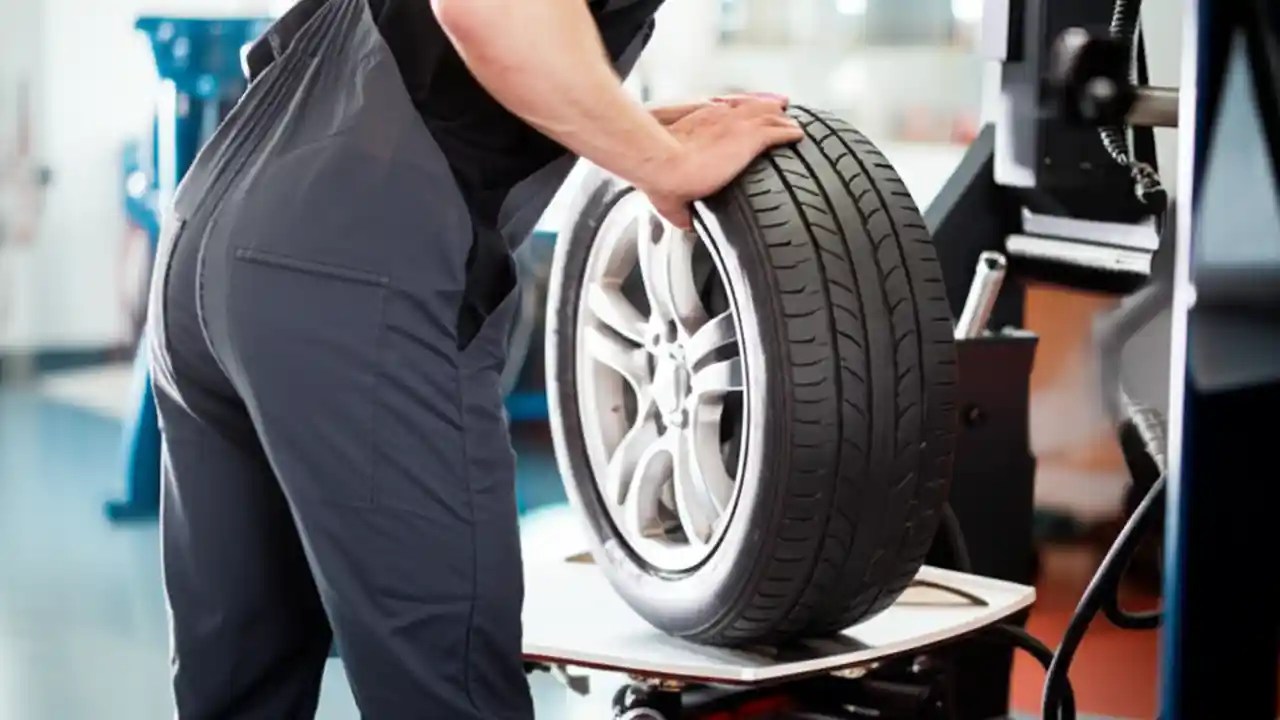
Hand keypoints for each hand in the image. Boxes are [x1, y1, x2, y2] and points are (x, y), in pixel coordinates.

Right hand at [639, 95, 803, 229]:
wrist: (662, 164)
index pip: (726, 109)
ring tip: (792, 122)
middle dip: (767, 108)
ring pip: (770, 114)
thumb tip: (688, 225)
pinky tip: (798, 135)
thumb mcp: (671, 191)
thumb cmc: (660, 174)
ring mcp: (738, 125)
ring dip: (782, 118)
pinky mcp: (750, 138)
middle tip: (779, 109)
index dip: (741, 109)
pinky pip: (779, 131)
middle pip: (752, 106)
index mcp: (699, 123)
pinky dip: (790, 133)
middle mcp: (720, 118)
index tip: (748, 113)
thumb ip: (683, 207)